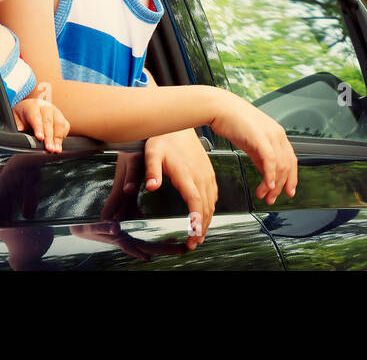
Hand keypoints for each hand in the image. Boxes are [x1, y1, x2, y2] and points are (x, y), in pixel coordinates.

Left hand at [13, 82, 68, 151]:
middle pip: (49, 122)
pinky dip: (62, 137)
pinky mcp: (61, 117)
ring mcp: (55, 111)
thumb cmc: (22, 115)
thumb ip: (17, 126)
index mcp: (32, 106)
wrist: (29, 108)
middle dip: (49, 137)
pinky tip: (58, 145)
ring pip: (59, 124)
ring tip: (55, 150)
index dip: (38, 128)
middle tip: (49, 148)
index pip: (36, 117)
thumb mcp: (15, 118)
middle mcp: (46, 107)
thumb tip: (20, 133)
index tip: (40, 138)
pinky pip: (65, 126)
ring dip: (58, 138)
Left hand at [144, 128, 216, 248]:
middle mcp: (200, 175)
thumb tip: (152, 186)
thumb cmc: (164, 137)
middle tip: (193, 244)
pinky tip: (206, 214)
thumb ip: (152, 170)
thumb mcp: (153, 152)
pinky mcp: (208, 171)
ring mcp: (206, 173)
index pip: (196, 202)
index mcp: (187, 174)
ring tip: (199, 235)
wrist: (180, 122)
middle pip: (206, 207)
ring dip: (207, 220)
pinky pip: (214, 194)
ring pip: (211, 202)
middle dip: (201, 228)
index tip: (194, 235)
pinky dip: (210, 208)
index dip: (197, 220)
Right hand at [210, 93, 297, 204]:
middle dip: (281, 186)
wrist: (220, 108)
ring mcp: (270, 135)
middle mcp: (277, 134)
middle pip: (287, 166)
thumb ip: (261, 156)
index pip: (291, 160)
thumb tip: (267, 172)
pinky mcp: (260, 138)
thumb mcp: (252, 142)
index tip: (288, 191)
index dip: (291, 178)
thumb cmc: (233, 122)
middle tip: (272, 198)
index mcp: (277, 134)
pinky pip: (270, 161)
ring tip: (264, 195)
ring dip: (273, 185)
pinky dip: (270, 175)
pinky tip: (267, 186)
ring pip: (280, 166)